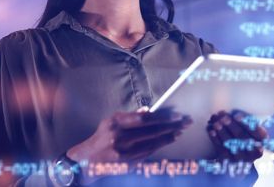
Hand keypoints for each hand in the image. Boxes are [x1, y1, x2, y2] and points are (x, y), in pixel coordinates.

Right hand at [66, 108, 191, 184]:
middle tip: (185, 122)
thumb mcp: (111, 121)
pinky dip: (160, 145)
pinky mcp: (128, 162)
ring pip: (153, 143)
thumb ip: (130, 117)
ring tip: (180, 131)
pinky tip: (168, 140)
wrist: (88, 160)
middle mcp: (120, 137)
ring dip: (169, 136)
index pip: (144, 119)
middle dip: (171, 126)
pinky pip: (149, 152)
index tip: (176, 115)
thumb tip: (148, 111)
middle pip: (152, 130)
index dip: (163, 117)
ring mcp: (125, 152)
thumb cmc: (102, 137)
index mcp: (115, 123)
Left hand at [207, 110, 267, 162]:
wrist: (239, 159)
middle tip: (223, 117)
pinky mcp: (229, 160)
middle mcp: (254, 150)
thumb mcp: (249, 129)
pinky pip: (221, 149)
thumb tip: (230, 112)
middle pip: (242, 136)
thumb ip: (244, 121)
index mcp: (261, 140)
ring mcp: (241, 157)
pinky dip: (215, 139)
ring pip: (230, 143)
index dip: (246, 124)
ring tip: (215, 122)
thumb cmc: (244, 136)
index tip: (236, 116)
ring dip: (222, 131)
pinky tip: (211, 131)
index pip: (257, 132)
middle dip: (231, 125)